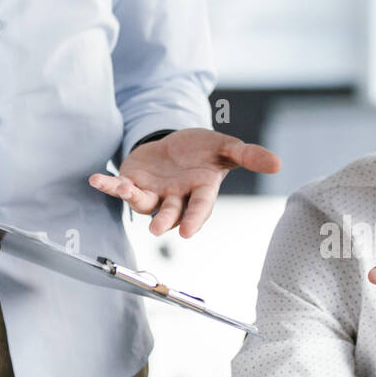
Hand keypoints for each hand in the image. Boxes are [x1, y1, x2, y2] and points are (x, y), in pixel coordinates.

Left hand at [88, 128, 280, 237]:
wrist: (175, 144)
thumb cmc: (204, 150)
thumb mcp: (226, 147)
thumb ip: (249, 155)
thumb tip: (278, 162)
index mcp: (201, 192)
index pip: (200, 207)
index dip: (194, 219)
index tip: (186, 232)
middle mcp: (177, 198)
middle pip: (171, 213)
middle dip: (164, 220)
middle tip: (159, 230)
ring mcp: (155, 194)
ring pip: (145, 204)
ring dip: (133, 199)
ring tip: (125, 189)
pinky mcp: (135, 184)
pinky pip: (121, 188)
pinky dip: (109, 185)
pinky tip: (97, 179)